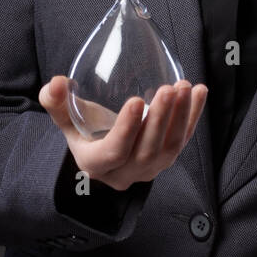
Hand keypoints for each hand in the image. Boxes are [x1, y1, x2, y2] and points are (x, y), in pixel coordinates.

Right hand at [39, 75, 206, 190]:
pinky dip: (193, 116)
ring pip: (170, 147)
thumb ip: (56, 102)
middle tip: (170, 88)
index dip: (126, 129)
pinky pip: (184, 140)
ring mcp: (149, 169)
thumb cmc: (84, 129)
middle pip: (147, 150)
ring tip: (186, 86)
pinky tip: (200, 92)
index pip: (113, 152)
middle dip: (161, 119)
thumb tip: (56, 84)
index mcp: (96, 164)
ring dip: (181, 116)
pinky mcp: (167, 160)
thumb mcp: (66, 118)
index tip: (137, 100)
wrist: (104, 149)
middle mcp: (124, 173)